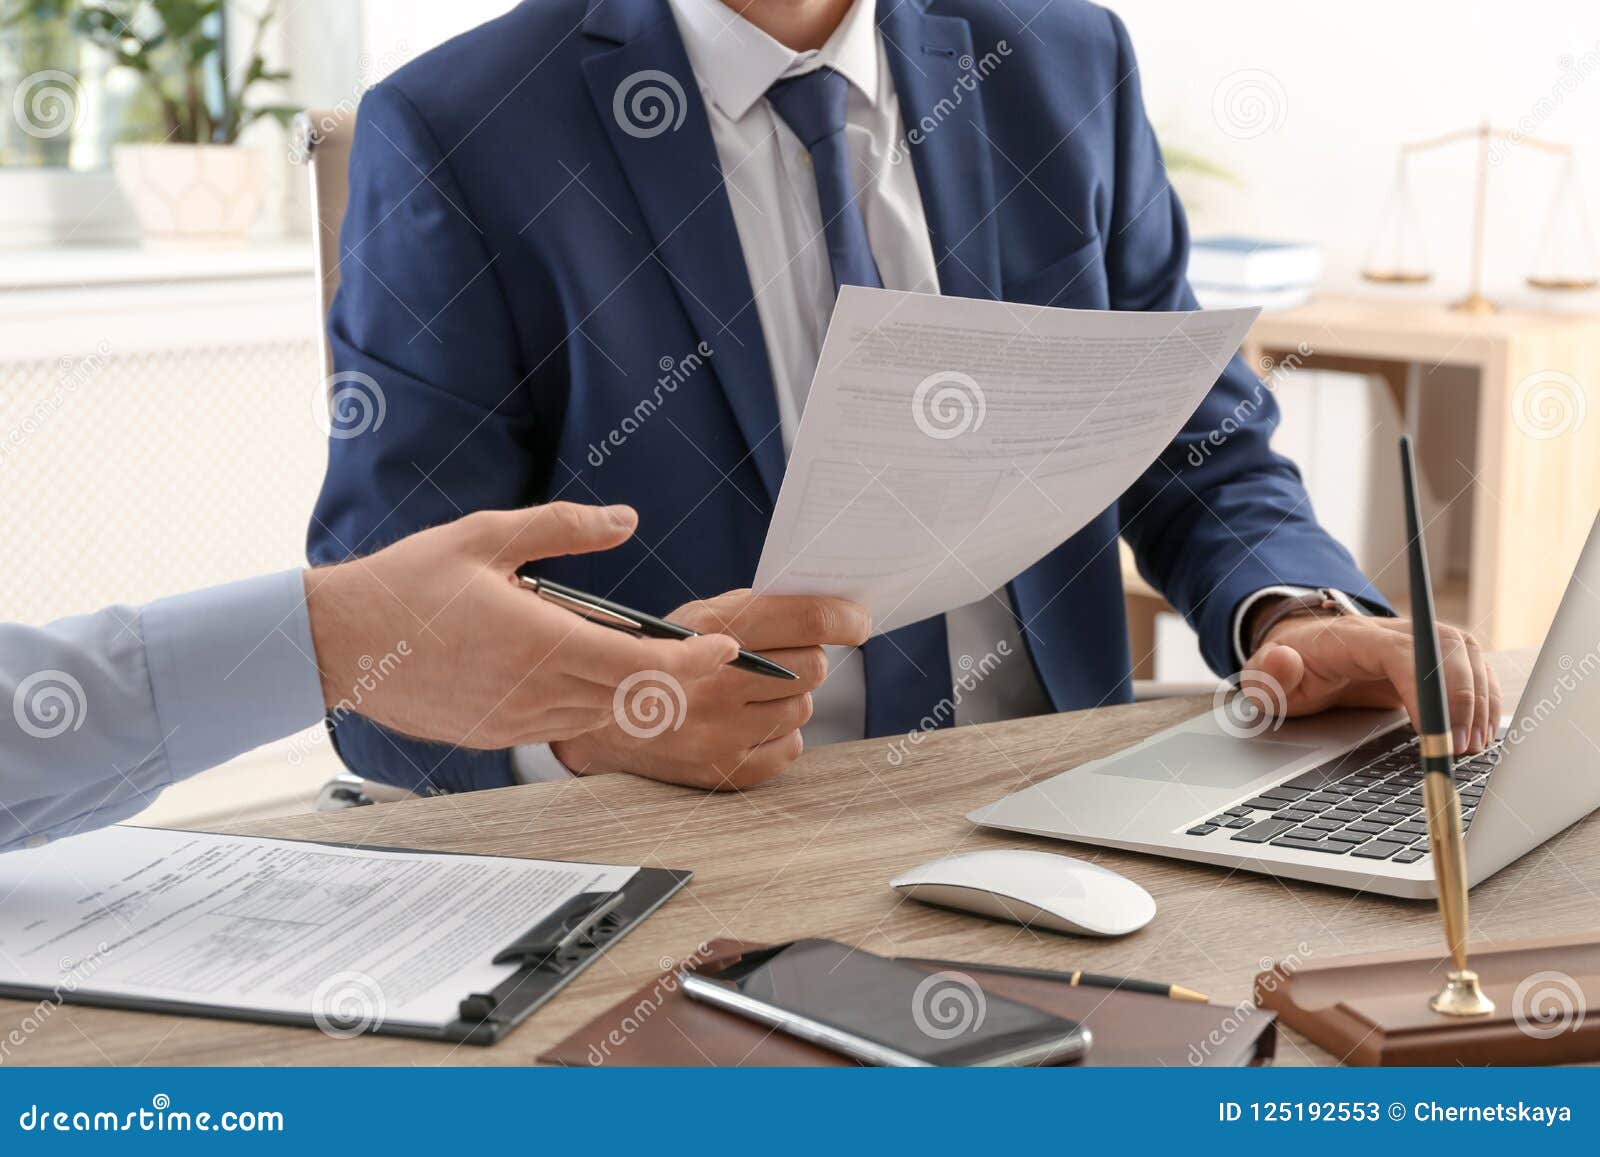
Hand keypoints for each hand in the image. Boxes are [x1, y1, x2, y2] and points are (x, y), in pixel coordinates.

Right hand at [303, 503, 737, 748]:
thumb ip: (564, 528)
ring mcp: (514, 722)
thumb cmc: (407, 585)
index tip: (724, 648)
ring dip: (625, 688)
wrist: (337, 642)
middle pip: (633, 699)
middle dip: (671, 675)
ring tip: (624, 648)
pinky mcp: (495, 737)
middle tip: (693, 648)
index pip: (643, 668)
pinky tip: (570, 666)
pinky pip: (561, 725)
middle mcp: (533, 692)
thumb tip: (626, 519)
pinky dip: (583, 701)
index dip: (693, 662)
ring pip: (599, 715)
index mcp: (539, 642)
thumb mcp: (488, 535)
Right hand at [551, 589, 871, 789]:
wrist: (599, 723)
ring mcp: (724, 733)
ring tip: (747, 694)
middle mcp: (719, 684)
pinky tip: (742, 723)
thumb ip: (756, 612)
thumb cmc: (656, 660)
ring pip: (803, 708)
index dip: (845, 618)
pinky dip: (775, 735)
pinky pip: (790, 747)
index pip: (808, 621)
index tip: (858, 621)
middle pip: (815, 668)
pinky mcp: (727, 772)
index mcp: (712, 633)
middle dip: (805, 658)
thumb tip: (831, 612)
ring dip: (787, 698)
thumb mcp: (695, 618)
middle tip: (776, 658)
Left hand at [1241, 610, 1502, 754]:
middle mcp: (1388, 631)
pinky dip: (1484, 697)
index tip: (1432, 731)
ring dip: (1479, 699)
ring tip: (1472, 745)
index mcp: (1348, 637)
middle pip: (1443, 647)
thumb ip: (1268, 675)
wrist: (1298, 656)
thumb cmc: (1285, 672)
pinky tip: (1480, 730)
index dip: (1424, 687)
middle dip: (1461, 698)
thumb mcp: (1262, 678)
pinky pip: (1471, 667)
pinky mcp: (1430, 658)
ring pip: (1465, 653)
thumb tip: (1284, 661)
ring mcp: (1414, 641)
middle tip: (1458, 748)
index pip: (1400, 650)